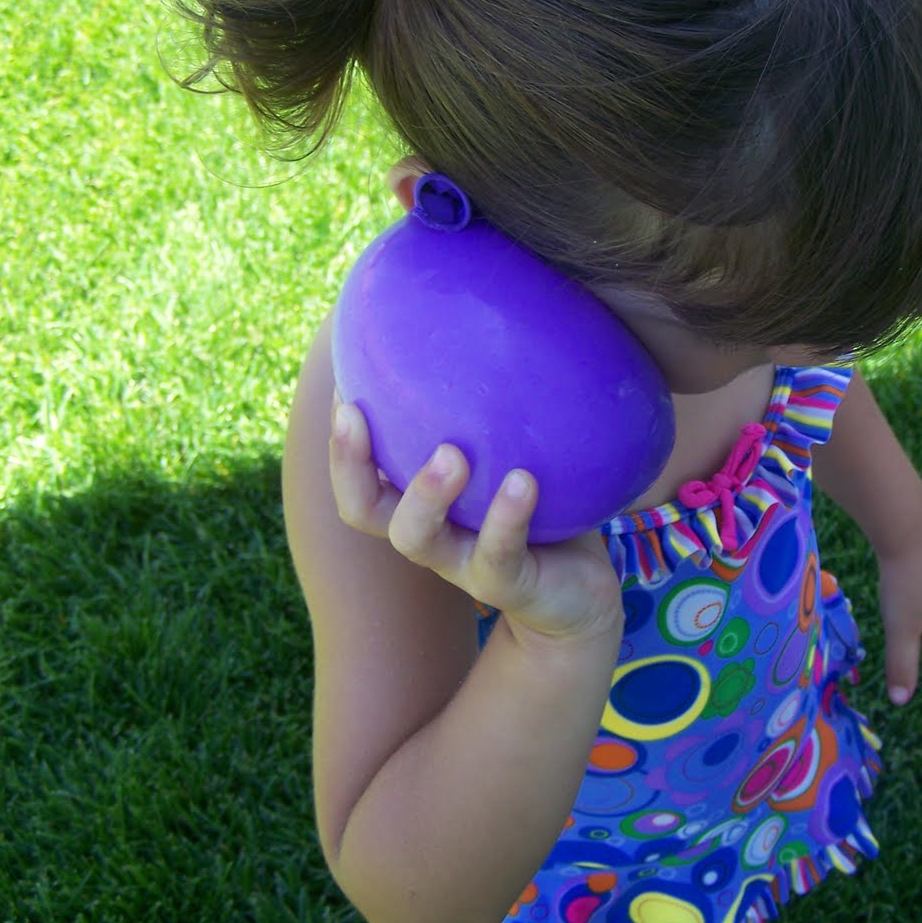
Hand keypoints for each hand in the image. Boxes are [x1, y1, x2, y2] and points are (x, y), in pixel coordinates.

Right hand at [328, 395, 622, 646]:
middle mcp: (431, 536)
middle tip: (357, 413)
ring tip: (451, 453)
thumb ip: (491, 418)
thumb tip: (485, 328)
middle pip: (365, 511)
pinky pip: (498, 554)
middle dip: (353, 463)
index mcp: (420, 506)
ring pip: (419, 538)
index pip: (358, 479)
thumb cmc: (542, 514)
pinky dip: (507, 516)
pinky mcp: (509, 585)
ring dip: (427, 493)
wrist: (581, 594)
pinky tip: (522, 480)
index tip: (343, 386)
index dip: (340, 441)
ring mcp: (464, 565)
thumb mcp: (511, 461)